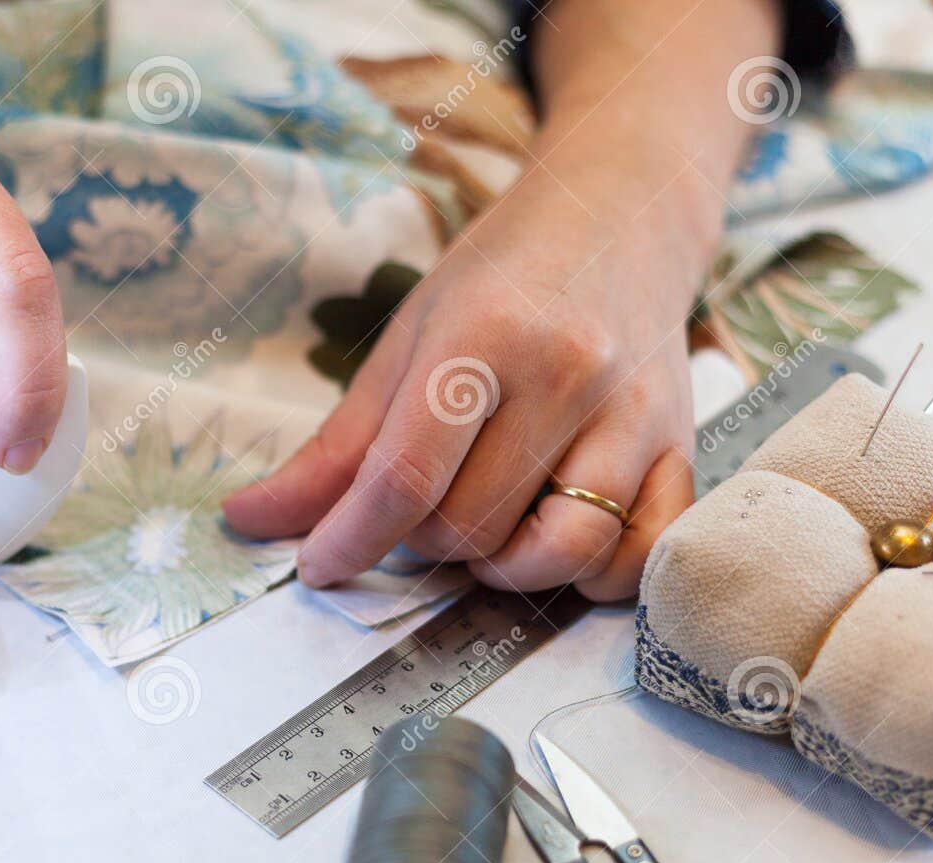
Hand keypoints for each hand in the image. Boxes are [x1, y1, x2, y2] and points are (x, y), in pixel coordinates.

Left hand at [223, 171, 699, 600]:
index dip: (350, 540)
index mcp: (483, 337)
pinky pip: (637, 554)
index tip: (320, 565)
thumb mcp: (406, 341)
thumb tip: (250, 519)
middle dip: (425, 539)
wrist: (622, 218)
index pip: (405, 478)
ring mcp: (636, 416)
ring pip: (558, 552)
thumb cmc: (502, 279)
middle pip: (471, 526)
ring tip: (487, 521)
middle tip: (425, 502)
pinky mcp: (683, 447)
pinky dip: (590, 574)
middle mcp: (568, 375)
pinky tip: (556, 541)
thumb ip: (335, 446)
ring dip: (502, 565)